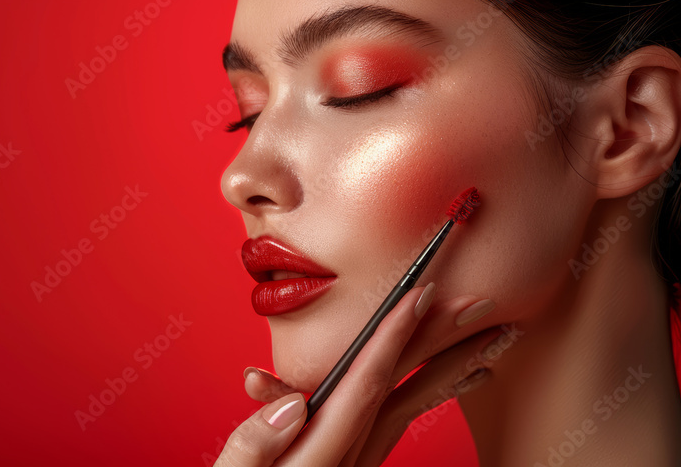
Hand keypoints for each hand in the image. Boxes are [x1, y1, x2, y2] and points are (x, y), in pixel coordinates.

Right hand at [214, 284, 509, 465]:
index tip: (420, 296)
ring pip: (410, 408)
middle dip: (442, 344)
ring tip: (489, 340)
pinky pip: (401, 423)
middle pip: (402, 391)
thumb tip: (291, 403)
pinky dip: (431, 394)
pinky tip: (453, 379)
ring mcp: (358, 463)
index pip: (365, 384)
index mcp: (321, 453)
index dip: (394, 337)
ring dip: (450, 368)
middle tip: (483, 305)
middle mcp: (349, 458)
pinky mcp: (355, 463)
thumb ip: (255, 444)